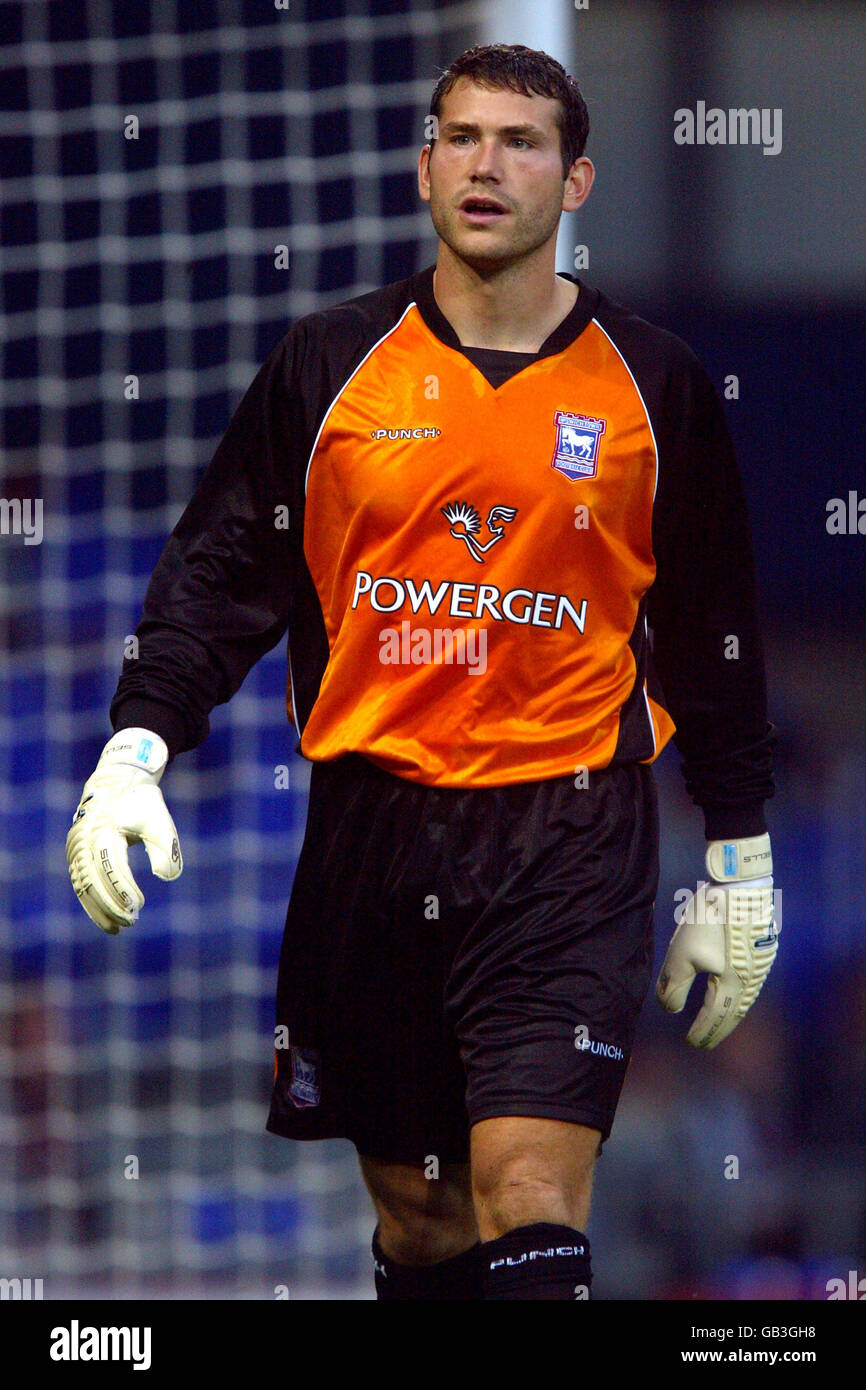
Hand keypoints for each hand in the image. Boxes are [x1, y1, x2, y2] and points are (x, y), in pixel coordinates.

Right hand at [66, 728, 181, 933]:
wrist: (117, 779)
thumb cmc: (142, 802)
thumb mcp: (159, 819)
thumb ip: (165, 847)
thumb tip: (167, 877)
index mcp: (105, 830)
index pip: (111, 869)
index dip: (123, 891)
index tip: (139, 907)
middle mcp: (85, 839)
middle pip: (92, 881)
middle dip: (110, 906)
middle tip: (130, 923)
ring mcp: (76, 846)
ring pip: (82, 885)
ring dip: (98, 908)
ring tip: (118, 927)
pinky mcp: (74, 851)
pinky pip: (78, 880)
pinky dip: (90, 900)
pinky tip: (104, 916)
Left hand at [655, 833, 777, 1047]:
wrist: (741, 885)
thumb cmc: (710, 919)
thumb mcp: (682, 953)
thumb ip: (674, 985)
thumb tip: (670, 1009)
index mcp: (733, 985)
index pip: (715, 1017)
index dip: (703, 1032)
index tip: (692, 1043)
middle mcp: (752, 981)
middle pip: (734, 1013)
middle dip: (718, 1028)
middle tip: (706, 1041)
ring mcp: (761, 965)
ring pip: (744, 999)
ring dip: (729, 1014)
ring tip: (717, 1021)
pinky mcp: (764, 949)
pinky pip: (750, 984)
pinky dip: (738, 996)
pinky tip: (731, 992)